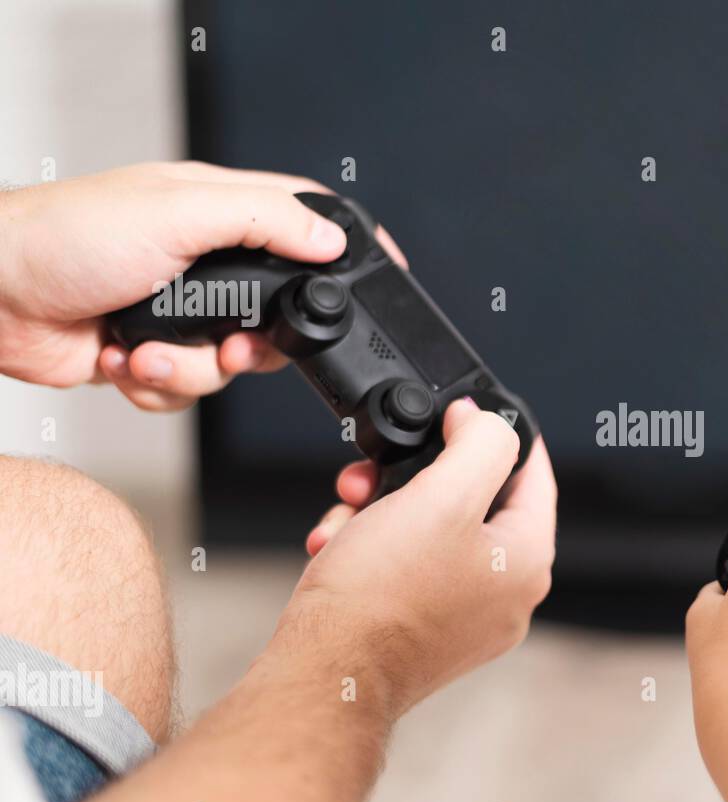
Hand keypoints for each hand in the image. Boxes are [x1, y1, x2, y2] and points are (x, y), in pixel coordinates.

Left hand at [0, 161, 406, 409]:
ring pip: (234, 364)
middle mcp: (204, 262)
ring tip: (149, 352)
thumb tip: (330, 241)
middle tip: (233, 344)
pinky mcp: (153, 355)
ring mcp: (179, 312)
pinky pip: (188, 390)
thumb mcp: (179, 212)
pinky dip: (158, 386)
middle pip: (279, 313)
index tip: (388, 272)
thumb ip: (264, 221)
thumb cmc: (66, 236)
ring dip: (192, 369)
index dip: (350, 245)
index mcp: (218, 212)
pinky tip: (123, 361)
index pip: (307, 220)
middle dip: (258, 344)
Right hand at [284, 398, 555, 714]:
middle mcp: (505, 596)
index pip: (536, 479)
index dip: (507, 435)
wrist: (326, 675)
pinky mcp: (424, 633)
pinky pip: (407, 568)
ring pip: (432, 533)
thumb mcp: (440, 497)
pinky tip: (339, 545)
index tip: (476, 412)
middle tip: (385, 466)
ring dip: (385, 509)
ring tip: (351, 511)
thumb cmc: (380, 599)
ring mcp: (465, 619)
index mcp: (526, 564)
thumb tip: (483, 422)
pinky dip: (372, 548)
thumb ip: (478, 445)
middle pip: (474, 504)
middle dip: (419, 476)